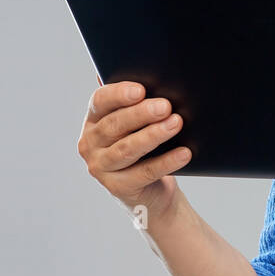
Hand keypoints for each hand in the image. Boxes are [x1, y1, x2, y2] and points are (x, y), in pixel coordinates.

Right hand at [77, 76, 192, 220]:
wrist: (150, 191)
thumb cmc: (146, 148)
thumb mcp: (139, 125)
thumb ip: (140, 105)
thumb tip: (158, 84)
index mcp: (93, 120)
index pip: (100, 101)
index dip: (119, 94)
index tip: (141, 90)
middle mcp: (90, 143)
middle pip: (115, 124)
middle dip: (142, 114)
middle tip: (166, 106)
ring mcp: (100, 167)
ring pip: (127, 149)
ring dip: (153, 135)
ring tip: (176, 123)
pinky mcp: (117, 187)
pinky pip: (145, 172)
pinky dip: (167, 161)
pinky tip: (184, 153)